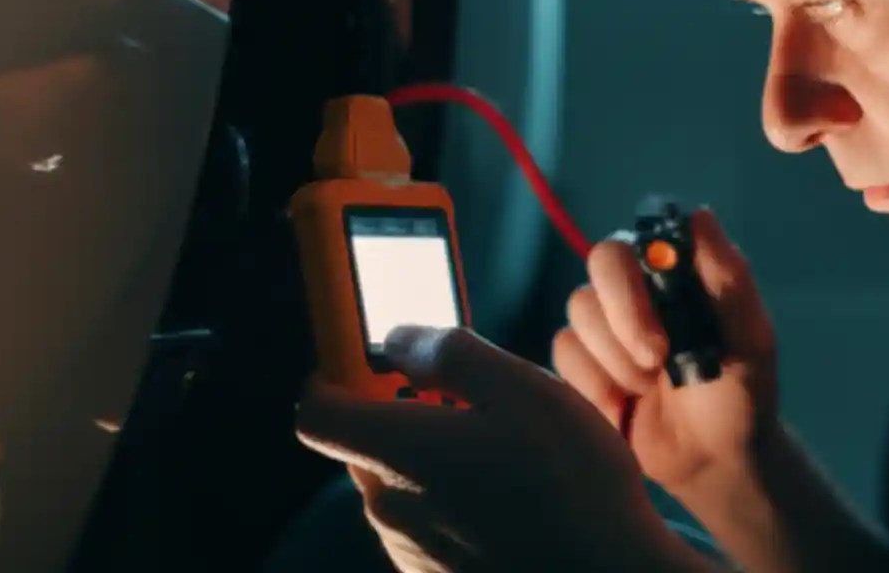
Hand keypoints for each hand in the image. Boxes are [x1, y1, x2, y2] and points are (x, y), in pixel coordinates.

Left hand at [295, 326, 713, 572]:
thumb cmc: (572, 482)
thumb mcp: (522, 389)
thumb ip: (448, 353)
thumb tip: (395, 338)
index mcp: (399, 453)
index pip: (315, 409)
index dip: (335, 373)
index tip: (374, 356)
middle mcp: (389, 508)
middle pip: (366, 442)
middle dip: (406, 411)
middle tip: (475, 400)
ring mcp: (410, 550)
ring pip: (402, 482)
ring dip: (437, 458)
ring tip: (508, 455)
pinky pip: (429, 521)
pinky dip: (455, 500)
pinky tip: (513, 500)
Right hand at [553, 208, 778, 497]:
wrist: (714, 460)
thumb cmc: (741, 394)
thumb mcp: (750, 338)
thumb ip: (728, 278)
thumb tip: (700, 215)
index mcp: (674, 272)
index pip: (640, 238)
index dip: (639, 281)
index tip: (664, 327)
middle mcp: (634, 288)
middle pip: (599, 266)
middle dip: (625, 321)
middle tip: (657, 363)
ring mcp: (602, 325)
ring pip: (579, 318)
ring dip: (620, 365)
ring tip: (652, 390)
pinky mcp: (580, 363)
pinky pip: (565, 358)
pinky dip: (599, 389)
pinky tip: (627, 407)